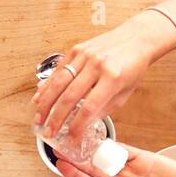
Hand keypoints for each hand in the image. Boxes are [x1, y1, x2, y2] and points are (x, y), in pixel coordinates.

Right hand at [32, 10, 175, 138]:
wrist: (136, 38)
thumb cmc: (132, 66)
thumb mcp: (124, 92)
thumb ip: (104, 108)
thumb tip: (84, 124)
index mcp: (112, 78)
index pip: (89, 108)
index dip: (77, 126)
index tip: (71, 138)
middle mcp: (97, 65)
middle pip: (70, 96)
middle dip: (56, 118)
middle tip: (49, 132)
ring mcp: (85, 55)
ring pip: (59, 82)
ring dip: (46, 104)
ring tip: (39, 119)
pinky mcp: (77, 49)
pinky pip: (58, 69)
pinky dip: (47, 85)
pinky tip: (39, 97)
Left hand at [57, 146, 175, 176]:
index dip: (75, 176)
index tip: (60, 165)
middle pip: (94, 169)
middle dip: (77, 159)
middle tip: (60, 146)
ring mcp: (132, 171)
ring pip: (106, 158)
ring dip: (91, 149)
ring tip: (74, 136)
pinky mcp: (144, 159)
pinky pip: (124, 149)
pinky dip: (112, 142)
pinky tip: (98, 135)